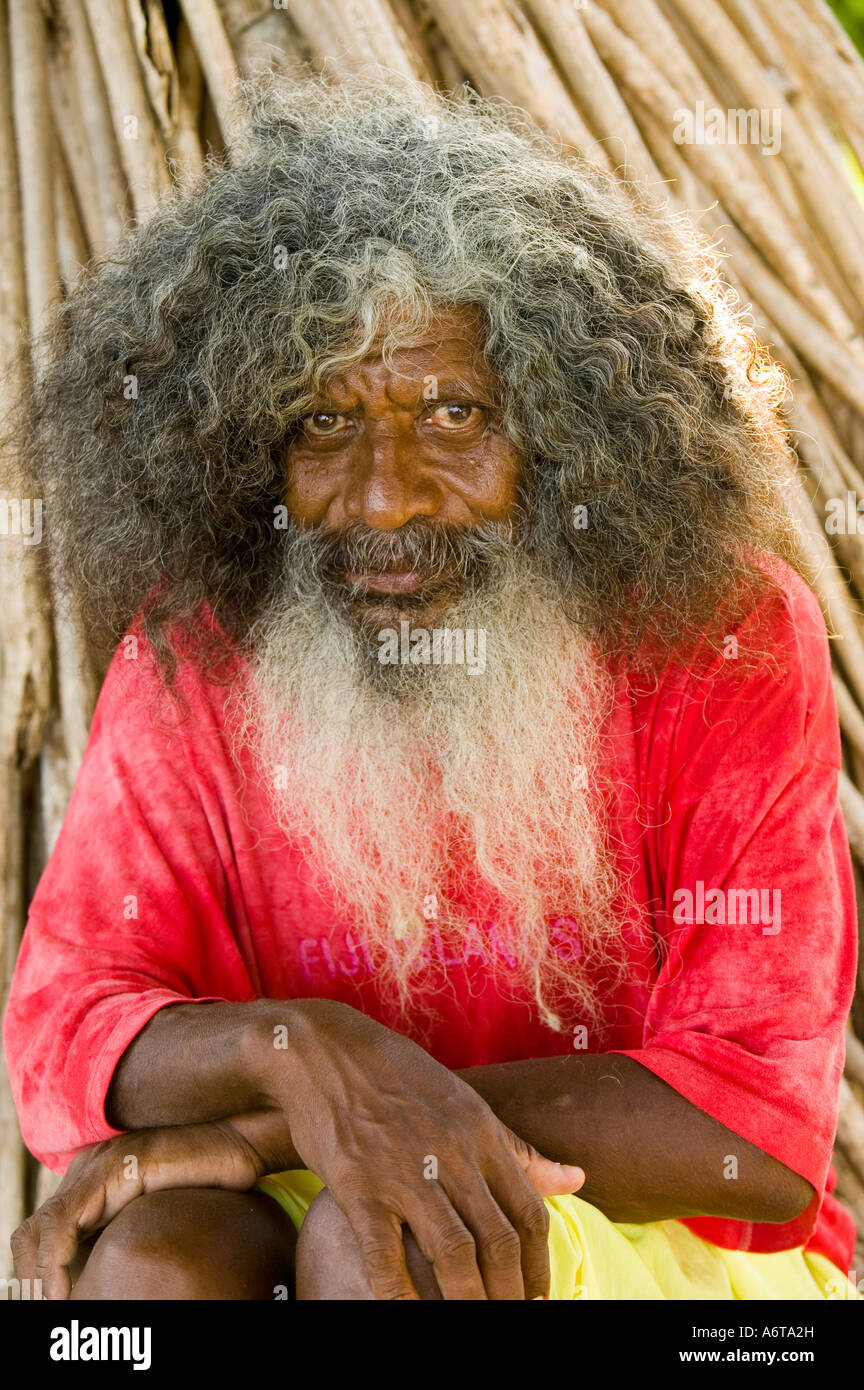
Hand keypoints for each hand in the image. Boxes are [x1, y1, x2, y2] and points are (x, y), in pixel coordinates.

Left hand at [10, 1114, 278, 1299]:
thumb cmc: (218, 1177)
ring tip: (55, 1310)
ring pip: (40, 1231)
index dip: (41, 1274)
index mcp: (96, 1177)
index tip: (55, 1307)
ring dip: (41, 1278)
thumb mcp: (163, 1211)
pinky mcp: (111, 1170)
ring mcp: (97, 1165)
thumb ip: (136, 1228)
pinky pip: (64, 1224)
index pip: (48, 1231)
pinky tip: (65, 1292)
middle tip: (48, 1314)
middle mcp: (88, 1166)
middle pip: (33, 1232)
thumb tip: (123, 1274)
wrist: (245, 1138)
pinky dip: (56, 1263)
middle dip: (33, 1280)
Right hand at [255, 999, 584, 1299]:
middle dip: (510, 1295)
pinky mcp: (358, 1185)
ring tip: (474, 1326)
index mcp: (481, 1134)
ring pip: (454, 1252)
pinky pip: (385, 1254)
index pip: (528, 1214)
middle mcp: (451, 1153)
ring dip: (469, 1302)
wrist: (325, 1050)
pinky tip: (409, 1316)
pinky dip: (401, 1295)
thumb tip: (577, 1179)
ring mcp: (404, 1170)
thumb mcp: (465, 1104)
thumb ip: (517, 1149)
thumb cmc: (398, 1078)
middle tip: (511, 1321)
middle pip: (498, 1242)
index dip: (540, 1268)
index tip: (539, 1300)